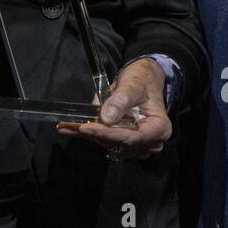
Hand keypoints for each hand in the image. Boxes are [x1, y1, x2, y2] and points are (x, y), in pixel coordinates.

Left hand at [55, 58, 170, 159]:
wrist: (144, 82)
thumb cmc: (142, 81)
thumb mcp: (132, 85)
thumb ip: (121, 100)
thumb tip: (106, 118)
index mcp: (160, 128)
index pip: (132, 137)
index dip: (108, 134)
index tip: (87, 128)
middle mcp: (151, 142)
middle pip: (120, 144)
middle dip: (95, 135)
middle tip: (71, 126)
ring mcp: (139, 146)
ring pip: (111, 145)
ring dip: (89, 136)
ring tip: (67, 126)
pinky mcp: (126, 144)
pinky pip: (107, 141)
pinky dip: (90, 134)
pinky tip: (71, 128)